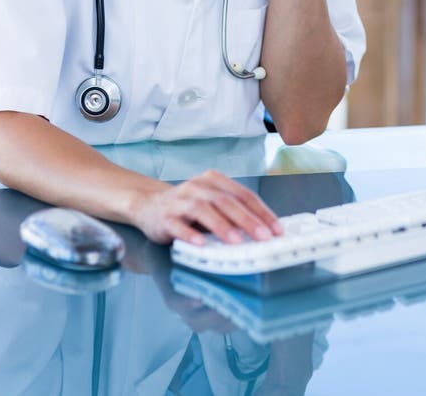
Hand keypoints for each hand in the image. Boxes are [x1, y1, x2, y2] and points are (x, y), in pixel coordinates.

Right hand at [131, 169, 282, 245]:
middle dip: (247, 220)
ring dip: (221, 226)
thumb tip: (264, 230)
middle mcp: (198, 187)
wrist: (149, 205)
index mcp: (214, 180)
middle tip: (263, 237)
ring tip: (236, 241)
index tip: (276, 229)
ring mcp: (179, 201)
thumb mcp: (212, 203)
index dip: (261, 211)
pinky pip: (178, 225)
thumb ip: (233, 211)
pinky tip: (201, 244)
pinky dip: (190, 234)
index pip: (243, 194)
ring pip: (202, 210)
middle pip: (225, 201)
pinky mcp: (164, 217)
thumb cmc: (188, 207)